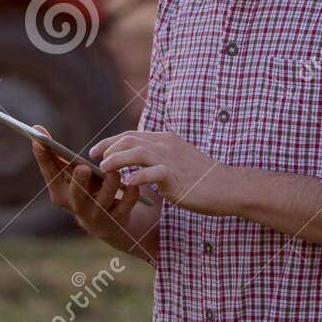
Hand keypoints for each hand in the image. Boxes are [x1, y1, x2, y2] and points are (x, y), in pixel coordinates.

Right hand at [29, 127, 142, 245]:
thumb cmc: (83, 190)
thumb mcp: (68, 175)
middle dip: (79, 182)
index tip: (38, 141)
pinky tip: (133, 184)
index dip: (43, 159)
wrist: (106, 224)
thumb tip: (36, 128)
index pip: (50, 175)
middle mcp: (77, 205)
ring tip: (114, 172)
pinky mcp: (118, 218)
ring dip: (109, 185)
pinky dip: (130, 194)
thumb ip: (55, 155)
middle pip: (76, 194)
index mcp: (61, 193)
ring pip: (103, 200)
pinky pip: (125, 205)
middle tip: (82, 168)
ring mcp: (98, 213)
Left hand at [92, 130, 227, 214]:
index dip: (111, 142)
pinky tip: (126, 185)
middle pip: (129, 139)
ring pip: (136, 152)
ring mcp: (171, 159)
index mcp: (166, 140)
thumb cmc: (202, 178)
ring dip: (116, 160)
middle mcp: (166, 145)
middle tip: (93, 159)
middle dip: (107, 148)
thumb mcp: (178, 161)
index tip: (96, 151)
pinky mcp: (176, 176)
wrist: (228, 187)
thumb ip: (158, 159)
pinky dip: (136, 178)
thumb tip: (137, 164)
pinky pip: (151, 174)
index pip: (132, 135)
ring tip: (103, 169)